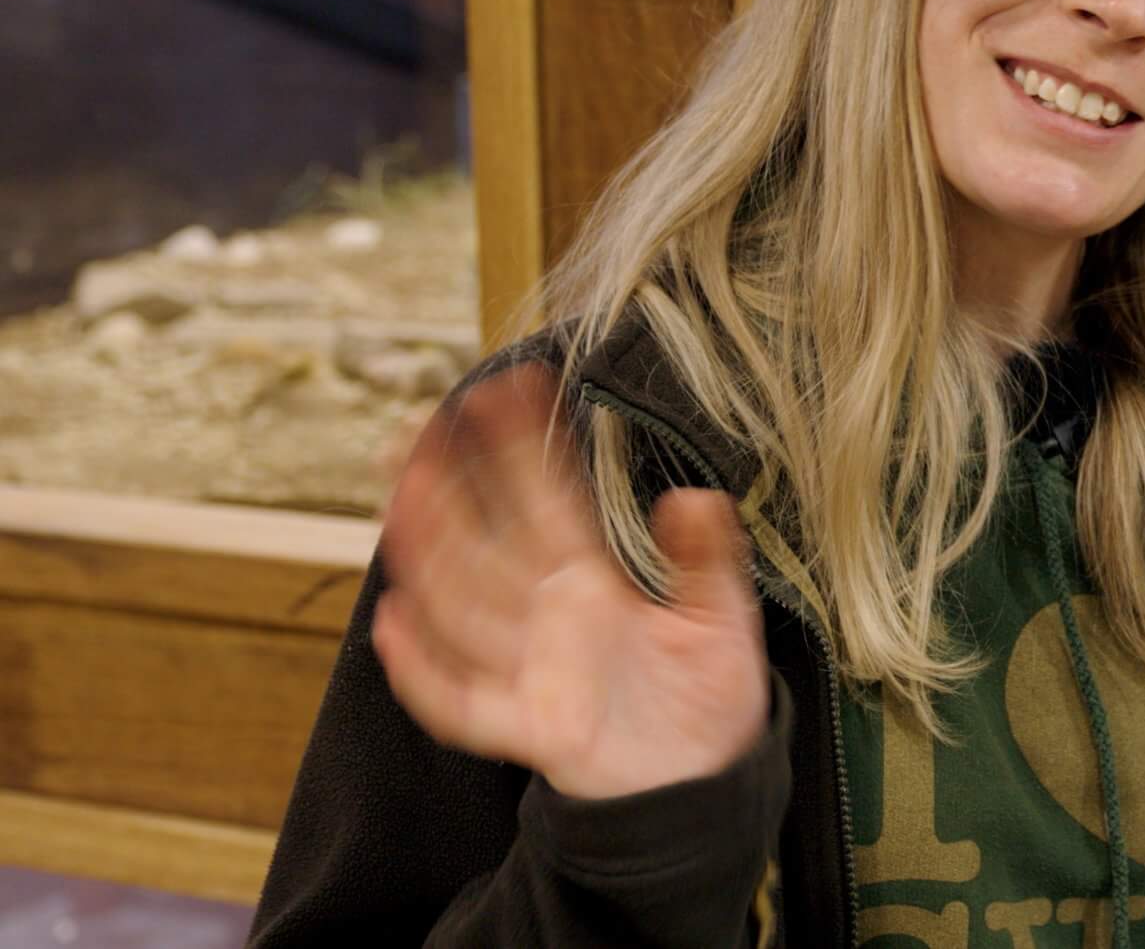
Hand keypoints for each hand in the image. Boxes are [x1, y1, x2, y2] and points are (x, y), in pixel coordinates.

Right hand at [373, 361, 770, 799]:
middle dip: (459, 486)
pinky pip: (463, 702)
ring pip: (467, 605)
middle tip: (427, 423)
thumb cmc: (708, 700)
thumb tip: (696, 496)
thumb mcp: (724, 620)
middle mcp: (552, 620)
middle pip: (492, 543)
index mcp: (593, 585)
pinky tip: (392, 627)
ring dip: (434, 553)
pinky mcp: (530, 729)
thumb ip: (708, 559)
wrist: (703, 787)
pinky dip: (424, 671)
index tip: (510, 386)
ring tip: (406, 495)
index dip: (528, 448)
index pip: (552, 502)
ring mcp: (533, 671)